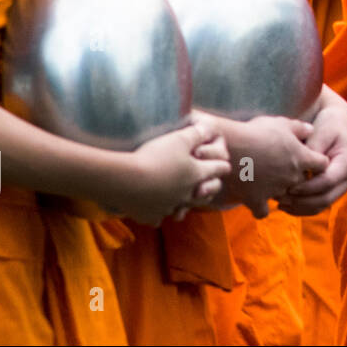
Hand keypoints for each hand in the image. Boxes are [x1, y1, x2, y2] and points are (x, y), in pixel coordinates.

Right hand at [114, 113, 231, 225]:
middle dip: (208, 186)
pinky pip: (158, 217)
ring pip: (183, 207)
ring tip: (179, 195)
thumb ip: (197, 133)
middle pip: (207, 192)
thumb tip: (209, 128)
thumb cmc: (155, 156)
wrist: (125, 180)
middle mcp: (187, 193)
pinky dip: (157, 212)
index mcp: (197, 174)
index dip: (222, 163)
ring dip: (183, 201)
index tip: (222, 162)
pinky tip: (153, 206)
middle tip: (204, 181)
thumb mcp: (179, 138)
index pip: (220, 169)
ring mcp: (169, 207)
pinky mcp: (150, 216)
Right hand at [217, 115, 329, 217]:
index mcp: (302, 158)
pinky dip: (259, 207)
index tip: (306, 157)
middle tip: (281, 166)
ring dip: (279, 191)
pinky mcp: (256, 201)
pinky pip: (263, 211)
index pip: (323, 164)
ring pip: (285, 196)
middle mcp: (292, 177)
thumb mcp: (280, 123)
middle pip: (304, 182)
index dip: (316, 161)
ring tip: (266, 180)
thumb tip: (311, 129)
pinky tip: (255, 198)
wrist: (230, 148)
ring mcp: (275, 191)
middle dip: (296, 177)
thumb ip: (299, 128)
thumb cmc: (256, 132)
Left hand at [277, 85, 346, 215]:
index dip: (307, 187)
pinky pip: (316, 206)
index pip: (328, 181)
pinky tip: (283, 205)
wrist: (338, 125)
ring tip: (278, 202)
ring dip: (299, 208)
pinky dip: (300, 208)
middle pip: (325, 198)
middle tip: (279, 197)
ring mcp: (341, 187)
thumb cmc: (329, 125)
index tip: (288, 186)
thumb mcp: (322, 132)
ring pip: (320, 206)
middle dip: (301, 201)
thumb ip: (313, 149)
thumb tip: (302, 167)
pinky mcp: (331, 191)